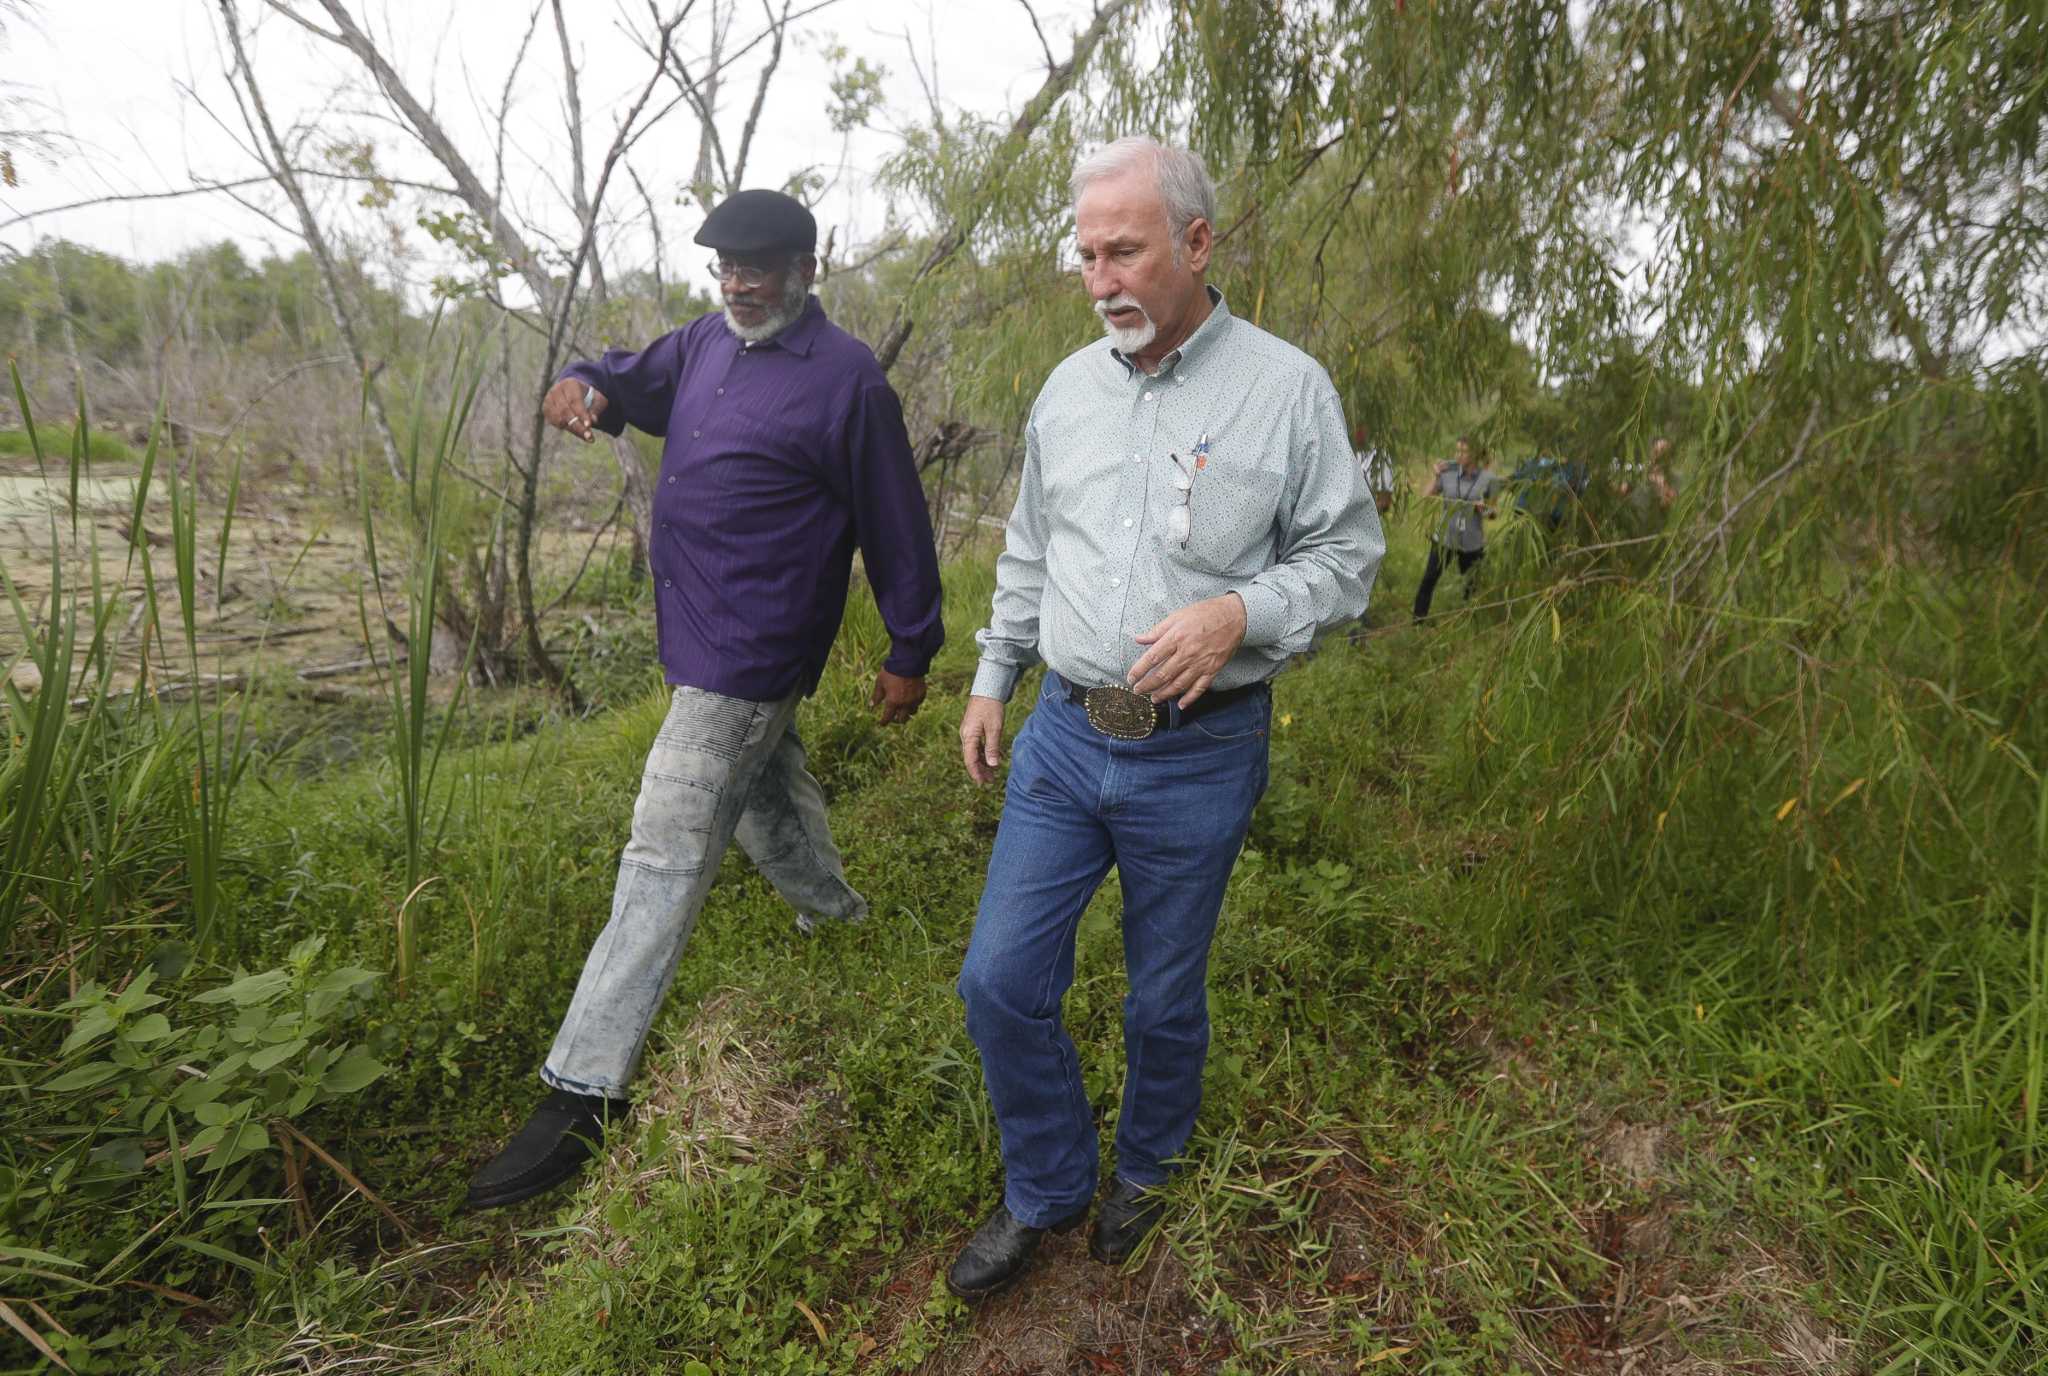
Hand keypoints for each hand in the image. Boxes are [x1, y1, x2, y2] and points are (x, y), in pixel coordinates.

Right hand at [544, 378, 607, 442]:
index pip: (575, 401)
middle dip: (577, 426)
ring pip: (559, 418)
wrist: (575, 392)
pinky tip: (578, 432)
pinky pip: (555, 422)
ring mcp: (549, 400)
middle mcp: (556, 390)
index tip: (589, 425)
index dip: (582, 414)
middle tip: (590, 437)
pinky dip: (567, 428)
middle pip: (565, 411)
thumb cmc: (589, 396)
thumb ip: (596, 408)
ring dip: (573, 429)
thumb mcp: (597, 399)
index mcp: (570, 384)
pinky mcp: (546, 410)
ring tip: (587, 437)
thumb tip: (593, 420)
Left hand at [870, 669, 926, 725]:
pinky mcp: (922, 694)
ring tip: (903, 709)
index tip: (881, 723)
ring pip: (912, 712)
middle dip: (896, 720)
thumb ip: (876, 696)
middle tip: (893, 718)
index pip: (887, 718)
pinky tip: (910, 699)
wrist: (908, 661)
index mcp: (893, 702)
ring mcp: (915, 699)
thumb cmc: (891, 671)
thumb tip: (871, 705)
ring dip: (907, 712)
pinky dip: (914, 703)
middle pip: (902, 720)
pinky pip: (918, 703)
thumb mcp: (880, 683)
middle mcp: (905, 704)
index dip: (883, 722)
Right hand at [959, 695, 1007, 784]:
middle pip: (971, 758)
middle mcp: (966, 735)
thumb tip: (993, 765)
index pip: (970, 760)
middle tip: (991, 781)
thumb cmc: (991, 707)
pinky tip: (993, 758)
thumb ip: (992, 747)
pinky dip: (984, 753)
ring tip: (993, 773)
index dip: (976, 773)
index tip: (983, 783)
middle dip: (980, 770)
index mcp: (968, 736)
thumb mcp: (994, 728)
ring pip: (974, 752)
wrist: (988, 688)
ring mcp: (969, 731)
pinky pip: (977, 745)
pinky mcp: (974, 728)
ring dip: (983, 763)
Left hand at [1126, 592, 1246, 708]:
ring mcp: (1200, 663)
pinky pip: (1199, 688)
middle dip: (1147, 686)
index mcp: (1176, 637)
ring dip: (1164, 694)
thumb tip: (1139, 639)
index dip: (1139, 670)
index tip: (1131, 678)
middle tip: (1138, 691)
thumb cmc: (1205, 613)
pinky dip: (1190, 698)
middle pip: (1163, 675)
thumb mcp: (1178, 616)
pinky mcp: (1212, 669)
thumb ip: (1158, 630)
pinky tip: (1181, 704)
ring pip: (1178, 684)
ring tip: (1154, 698)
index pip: (1152, 658)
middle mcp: (1187, 653)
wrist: (1234, 616)